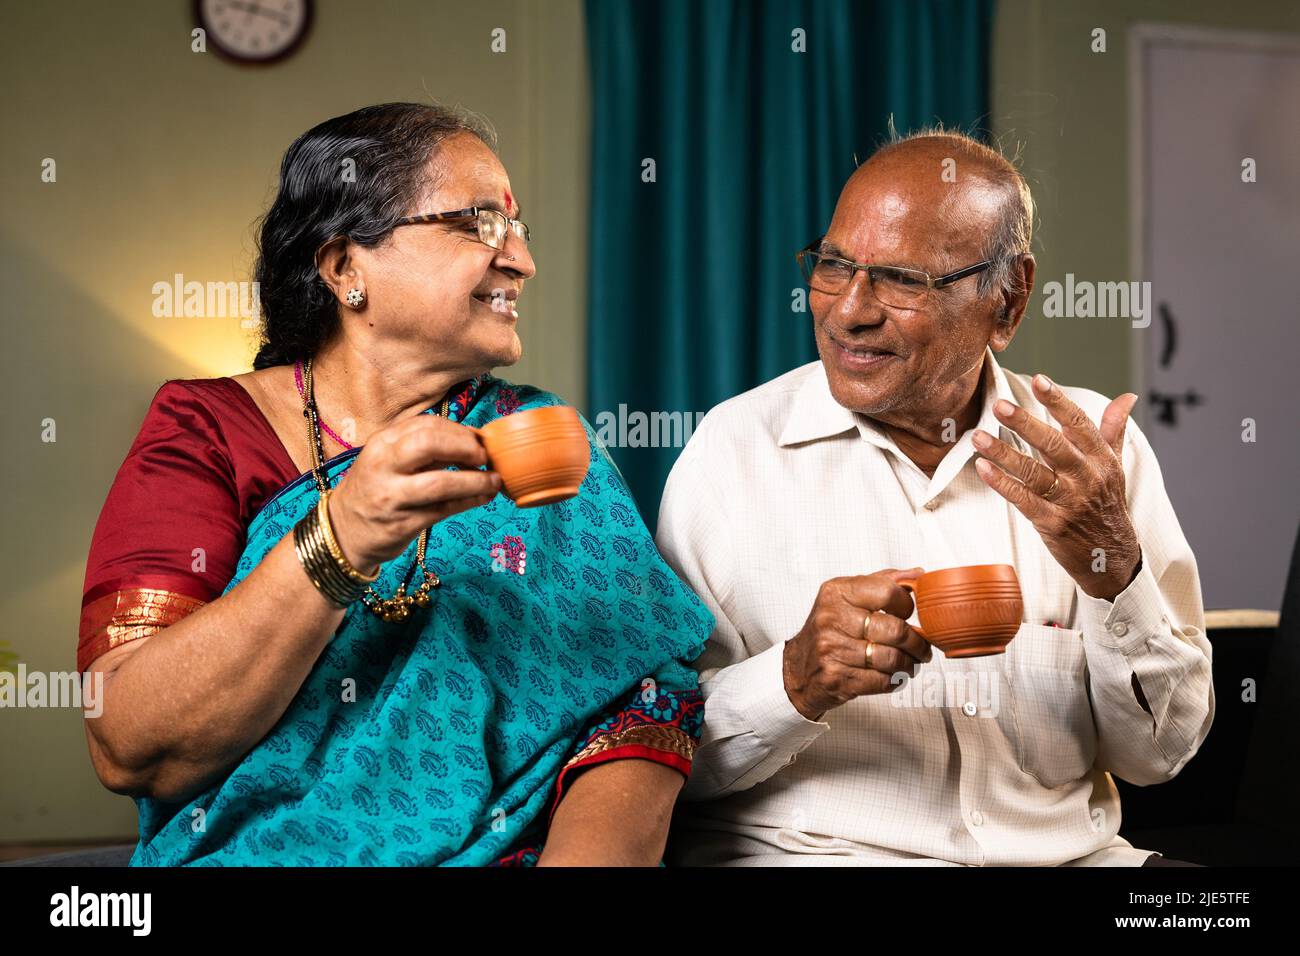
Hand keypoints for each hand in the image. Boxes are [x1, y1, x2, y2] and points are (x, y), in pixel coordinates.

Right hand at [328, 414, 502, 573]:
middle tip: (484, 457)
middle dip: (465, 447)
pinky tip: (484, 497)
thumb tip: (473, 439)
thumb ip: (424, 448)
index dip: (459, 430)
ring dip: (476, 480)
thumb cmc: (375, 489)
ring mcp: (392, 496)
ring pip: (441, 482)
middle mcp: (383, 466)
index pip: (426, 425)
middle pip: (429, 443)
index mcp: (382, 443)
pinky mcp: (402, 524)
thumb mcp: (389, 460)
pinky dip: (470, 501)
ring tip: (494, 480)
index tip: (479, 440)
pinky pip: (444, 510)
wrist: (343, 531)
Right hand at [783, 569, 932, 720]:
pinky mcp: (836, 678)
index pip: (888, 592)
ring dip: (910, 664)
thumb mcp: (847, 596)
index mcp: (837, 593)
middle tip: (922, 647)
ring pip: (892, 659)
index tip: (909, 614)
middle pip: (895, 630)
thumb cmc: (829, 630)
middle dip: (917, 642)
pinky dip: (895, 680)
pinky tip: (893, 675)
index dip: (907, 605)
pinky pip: (882, 681)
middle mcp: (831, 619)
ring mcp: (832, 650)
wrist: (798, 668)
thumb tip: (918, 575)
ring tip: (910, 662)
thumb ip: (882, 582)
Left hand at [972, 373, 1140, 600]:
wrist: (1111, 557)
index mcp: (1102, 460)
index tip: (1040, 380)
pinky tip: (984, 469)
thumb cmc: (1108, 506)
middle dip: (1025, 424)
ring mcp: (1069, 502)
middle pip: (1054, 445)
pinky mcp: (1052, 523)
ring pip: (1034, 473)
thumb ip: (1112, 430)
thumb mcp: (1115, 467)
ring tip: (978, 436)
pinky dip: (1003, 485)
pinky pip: (1024, 500)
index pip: (1079, 424)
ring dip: (1004, 454)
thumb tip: (1126, 396)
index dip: (1059, 401)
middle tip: (999, 406)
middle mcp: (1087, 478)